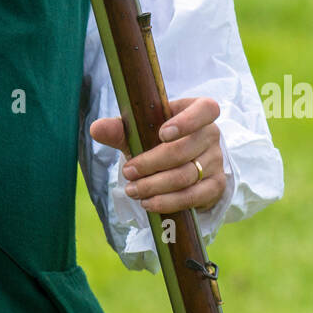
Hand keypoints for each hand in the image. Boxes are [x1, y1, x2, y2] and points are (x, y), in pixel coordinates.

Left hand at [89, 97, 226, 213]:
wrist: (181, 162)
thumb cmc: (158, 138)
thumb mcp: (141, 130)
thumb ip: (120, 129)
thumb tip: (96, 128)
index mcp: (198, 111)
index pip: (205, 110)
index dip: (186, 122)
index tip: (161, 134)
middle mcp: (212, 134)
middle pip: (184, 150)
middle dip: (152, 163)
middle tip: (127, 171)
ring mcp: (216, 161)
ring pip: (186, 176)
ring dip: (155, 185)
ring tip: (132, 190)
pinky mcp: (215, 186)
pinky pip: (193, 196)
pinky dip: (168, 202)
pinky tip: (149, 203)